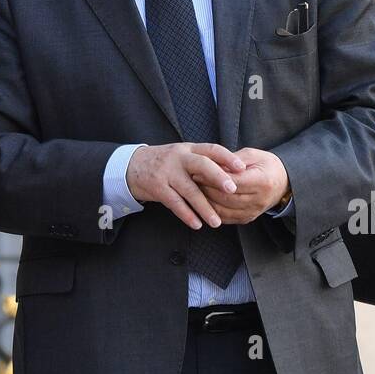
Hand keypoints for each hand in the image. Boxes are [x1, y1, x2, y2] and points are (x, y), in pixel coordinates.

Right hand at [126, 143, 245, 229]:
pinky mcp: (157, 187)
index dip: (227, 157)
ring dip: (204, 207)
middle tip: (232, 190)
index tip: (242, 167)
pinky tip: (197, 224)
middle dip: (218, 177)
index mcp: (189, 149)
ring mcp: (167, 172)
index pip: (211, 149)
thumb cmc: (165, 163)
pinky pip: (174, 203)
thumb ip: (202, 162)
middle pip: (201, 165)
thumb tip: (232, 174)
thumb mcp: (183, 155)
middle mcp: (179, 158)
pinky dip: (186, 215)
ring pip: (189, 190)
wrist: (132, 166)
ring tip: (216, 221)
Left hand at [196, 147, 288, 223]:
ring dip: (206, 201)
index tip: (197, 170)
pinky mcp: (247, 219)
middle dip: (206, 189)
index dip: (213, 177)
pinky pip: (225, 218)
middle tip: (190, 180)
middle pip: (226, 197)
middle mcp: (259, 200)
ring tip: (193, 190)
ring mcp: (253, 212)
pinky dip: (212, 210)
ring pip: (223, 210)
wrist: (283, 183)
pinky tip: (202, 201)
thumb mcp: (253, 155)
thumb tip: (213, 165)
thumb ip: (233, 160)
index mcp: (262, 181)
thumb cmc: (267, 165)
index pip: (233, 182)